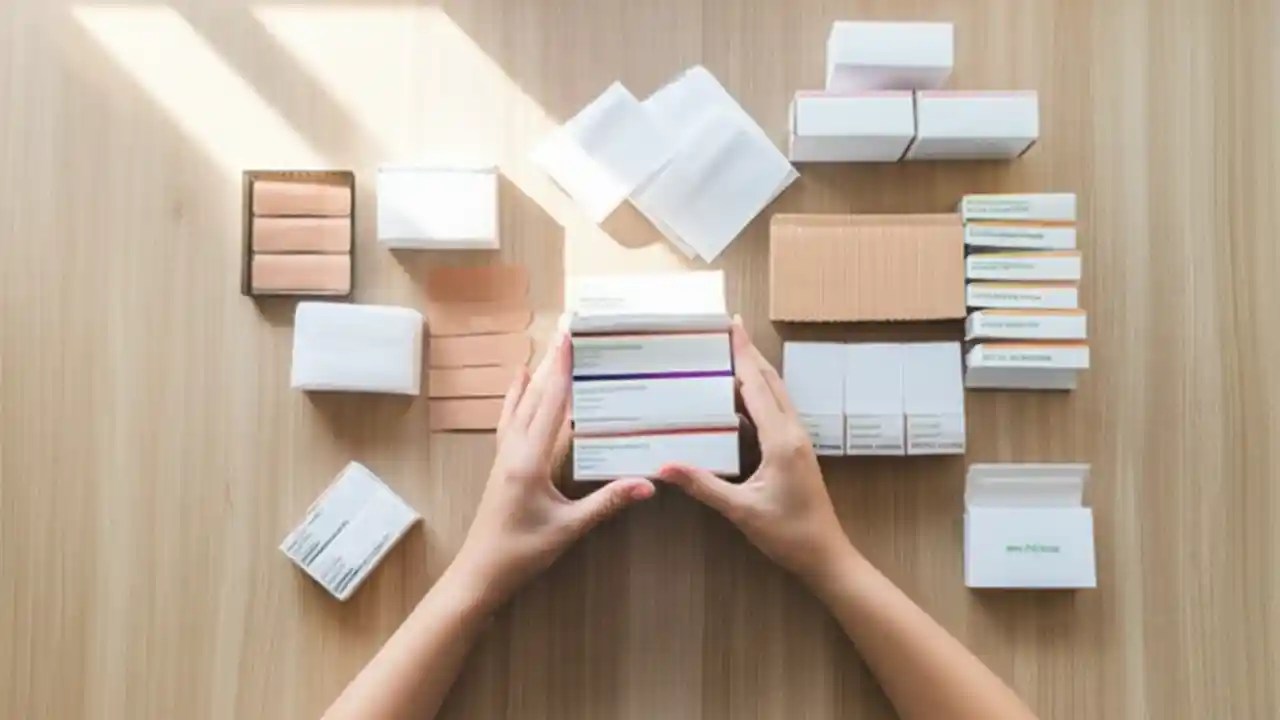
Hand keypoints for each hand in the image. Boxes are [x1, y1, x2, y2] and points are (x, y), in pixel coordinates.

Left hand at [448, 332, 654, 610]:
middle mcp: (513, 450)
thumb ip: (607, 503)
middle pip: (534, 397)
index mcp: (530, 460)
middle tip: (566, 332)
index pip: (550, 405)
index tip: (570, 339)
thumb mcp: (569, 528)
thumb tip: (648, 485)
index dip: (562, 371)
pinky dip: (515, 397)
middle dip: (551, 364)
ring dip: (535, 377)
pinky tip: (517, 385)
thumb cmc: (522, 552)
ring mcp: (503, 456)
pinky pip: (509, 420)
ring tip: (544, 348)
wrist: (480, 573)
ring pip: (519, 406)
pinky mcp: (501, 465)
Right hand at [657, 320, 851, 582]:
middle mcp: (792, 432)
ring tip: (732, 352)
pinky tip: (741, 396)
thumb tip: (664, 466)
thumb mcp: (741, 510)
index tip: (730, 325)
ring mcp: (797, 440)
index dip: (741, 354)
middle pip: (770, 381)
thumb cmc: (787, 534)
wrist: (825, 555)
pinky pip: (776, 410)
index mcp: (781, 439)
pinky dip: (759, 393)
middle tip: (727, 327)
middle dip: (749, 353)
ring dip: (755, 370)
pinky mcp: (796, 450)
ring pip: (776, 394)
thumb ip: (704, 485)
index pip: (757, 385)